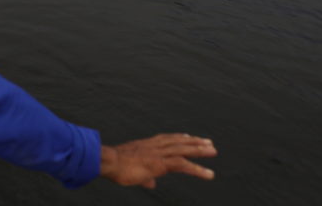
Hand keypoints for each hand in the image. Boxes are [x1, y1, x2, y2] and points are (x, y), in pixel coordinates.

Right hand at [99, 133, 216, 188]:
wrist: (108, 161)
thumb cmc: (115, 166)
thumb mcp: (132, 171)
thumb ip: (145, 177)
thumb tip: (151, 183)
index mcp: (147, 145)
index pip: (167, 139)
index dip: (179, 138)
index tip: (189, 137)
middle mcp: (155, 146)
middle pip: (178, 141)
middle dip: (194, 142)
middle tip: (208, 142)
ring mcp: (158, 153)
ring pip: (183, 149)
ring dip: (200, 150)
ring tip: (213, 150)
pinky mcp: (161, 163)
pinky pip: (183, 165)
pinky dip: (198, 169)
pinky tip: (209, 174)